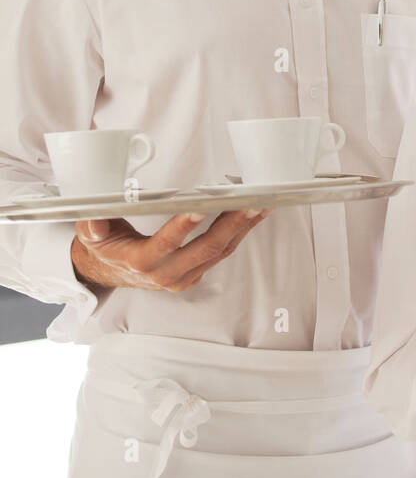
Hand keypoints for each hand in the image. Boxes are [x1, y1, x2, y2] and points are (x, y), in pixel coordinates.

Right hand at [70, 207, 273, 292]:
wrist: (112, 271)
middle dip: (232, 224)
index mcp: (141, 263)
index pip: (165, 245)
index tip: (200, 206)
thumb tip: (93, 221)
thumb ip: (92, 228)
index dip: (182, 227)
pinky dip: (240, 231)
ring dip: (243, 226)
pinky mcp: (197, 272)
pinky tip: (254, 213)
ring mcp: (186, 276)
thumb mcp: (91, 237)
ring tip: (263, 203)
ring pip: (220, 250)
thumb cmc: (105, 247)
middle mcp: (167, 274)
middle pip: (206, 249)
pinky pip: (222, 251)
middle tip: (251, 202)